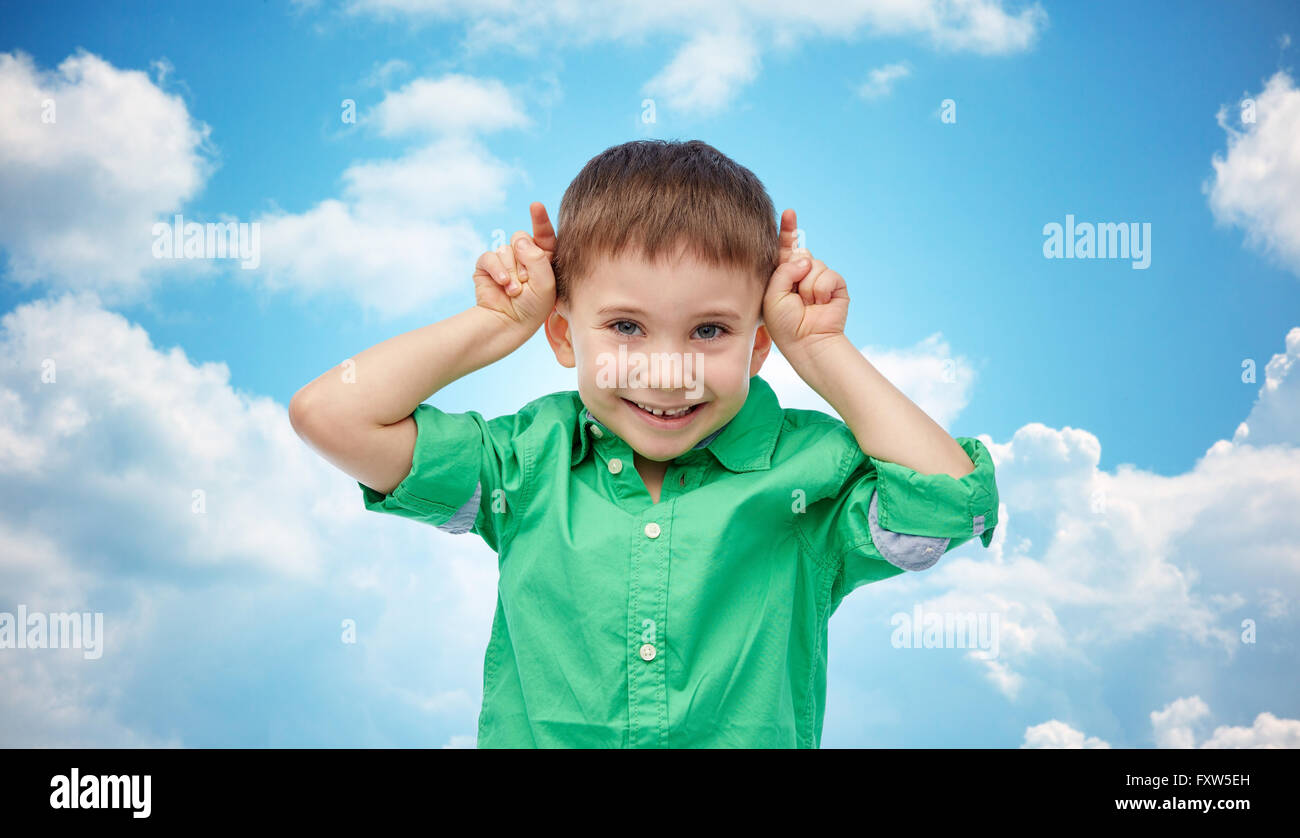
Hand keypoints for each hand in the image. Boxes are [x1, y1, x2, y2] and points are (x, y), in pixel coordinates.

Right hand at [472, 201, 557, 333]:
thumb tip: (518, 240)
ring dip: (511, 271)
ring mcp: (505, 260)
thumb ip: (537, 259)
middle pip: (522, 237)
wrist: (508, 323)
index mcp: (543, 258)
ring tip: (515, 290)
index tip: (536, 206)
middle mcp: (524, 256)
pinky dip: (496, 270)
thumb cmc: (532, 307)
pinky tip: (502, 284)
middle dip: (524, 259)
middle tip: (526, 281)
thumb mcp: (545, 284)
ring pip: (506, 249)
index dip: (540, 220)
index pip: (544, 235)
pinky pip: (489, 256)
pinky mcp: (487, 266)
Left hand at [762, 208, 848, 359]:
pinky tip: (819, 304)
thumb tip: (807, 259)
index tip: (789, 213)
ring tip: (806, 304)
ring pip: (814, 263)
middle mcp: (801, 275)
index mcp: (782, 277)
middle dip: (797, 264)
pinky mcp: (836, 285)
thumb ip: (783, 271)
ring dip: (808, 285)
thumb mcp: (772, 295)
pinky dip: (821, 290)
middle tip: (794, 290)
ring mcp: (819, 280)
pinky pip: (828, 274)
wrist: (807, 342)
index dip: (787, 231)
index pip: (784, 249)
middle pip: (801, 252)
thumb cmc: (784, 323)